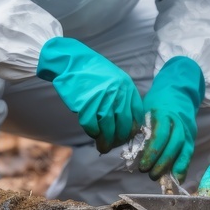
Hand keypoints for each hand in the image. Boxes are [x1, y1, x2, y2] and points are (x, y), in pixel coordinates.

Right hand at [37, 37, 143, 153]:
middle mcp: (117, 94)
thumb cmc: (93, 72)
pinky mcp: (85, 104)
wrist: (72, 62)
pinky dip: (92, 133)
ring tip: (103, 147)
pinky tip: (93, 134)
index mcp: (127, 87)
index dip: (133, 129)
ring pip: (108, 129)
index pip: (137, 115)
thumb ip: (123, 97)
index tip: (128, 136)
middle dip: (119, 139)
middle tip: (114, 145)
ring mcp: (102, 99)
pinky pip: (92, 126)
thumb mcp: (116, 79)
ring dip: (106, 141)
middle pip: (123, 125)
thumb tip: (126, 123)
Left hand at [138, 56, 204, 180]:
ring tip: (160, 178)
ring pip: (184, 149)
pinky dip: (183, 166)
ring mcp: (187, 128)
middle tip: (150, 174)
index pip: (160, 134)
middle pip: (174, 144)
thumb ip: (141, 129)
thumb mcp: (145, 110)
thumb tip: (132, 154)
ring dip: (172, 166)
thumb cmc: (156, 103)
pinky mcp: (191, 135)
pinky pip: (189, 152)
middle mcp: (178, 121)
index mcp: (163, 113)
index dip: (152, 152)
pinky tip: (177, 178)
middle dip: (162, 162)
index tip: (143, 166)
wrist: (177, 91)